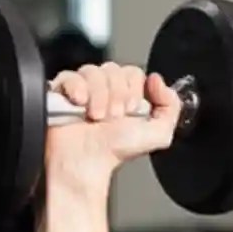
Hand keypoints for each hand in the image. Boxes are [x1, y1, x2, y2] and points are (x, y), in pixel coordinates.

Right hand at [45, 62, 181, 177]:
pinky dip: (77, 88)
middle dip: (118, 95)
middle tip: (114, 117)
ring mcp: (82, 88)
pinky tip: (81, 104)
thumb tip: (158, 80)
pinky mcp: (61, 91)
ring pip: (93, 71)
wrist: (87, 163)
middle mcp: (105, 89)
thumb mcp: (158, 134)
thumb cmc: (115, 151)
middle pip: (114, 69)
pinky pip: (70, 75)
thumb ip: (171, 107)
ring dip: (99, 96)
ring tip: (97, 117)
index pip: (133, 72)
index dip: (134, 89)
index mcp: (126, 94)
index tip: (131, 110)